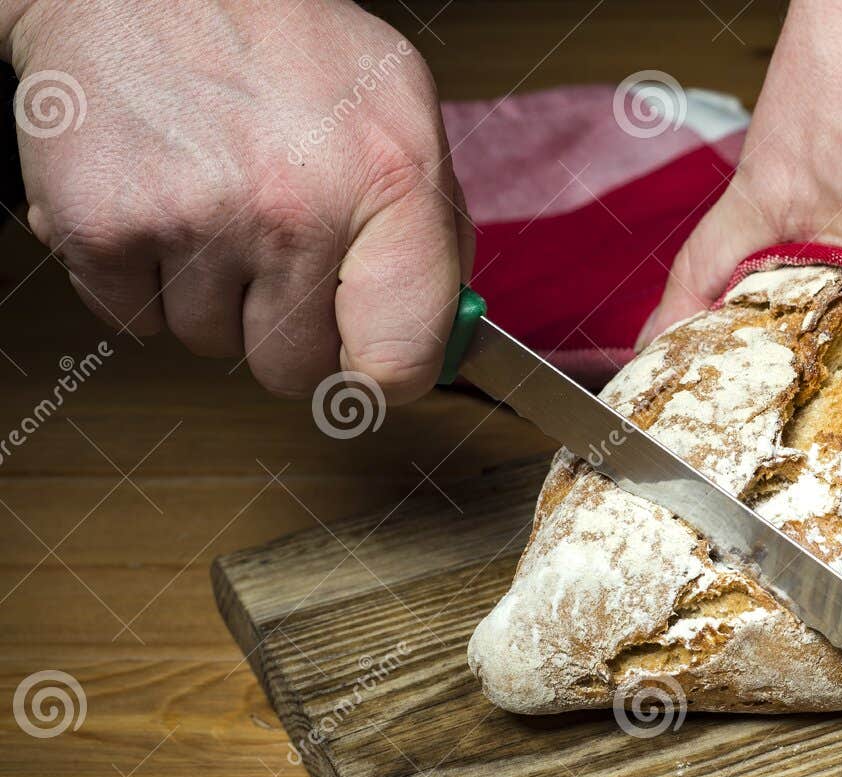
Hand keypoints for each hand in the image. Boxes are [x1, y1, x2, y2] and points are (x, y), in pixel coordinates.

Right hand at [4, 0, 471, 400]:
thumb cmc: (281, 45)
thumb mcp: (401, 108)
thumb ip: (434, 231)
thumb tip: (446, 341)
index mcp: (388, 181)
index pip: (399, 360)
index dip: (383, 373)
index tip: (369, 357)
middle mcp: (294, 208)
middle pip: (296, 370)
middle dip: (286, 326)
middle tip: (272, 246)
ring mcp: (194, 221)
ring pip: (213, 346)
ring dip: (212, 297)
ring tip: (214, 202)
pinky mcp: (101, 228)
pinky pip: (137, 324)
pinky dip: (141, 281)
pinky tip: (160, 205)